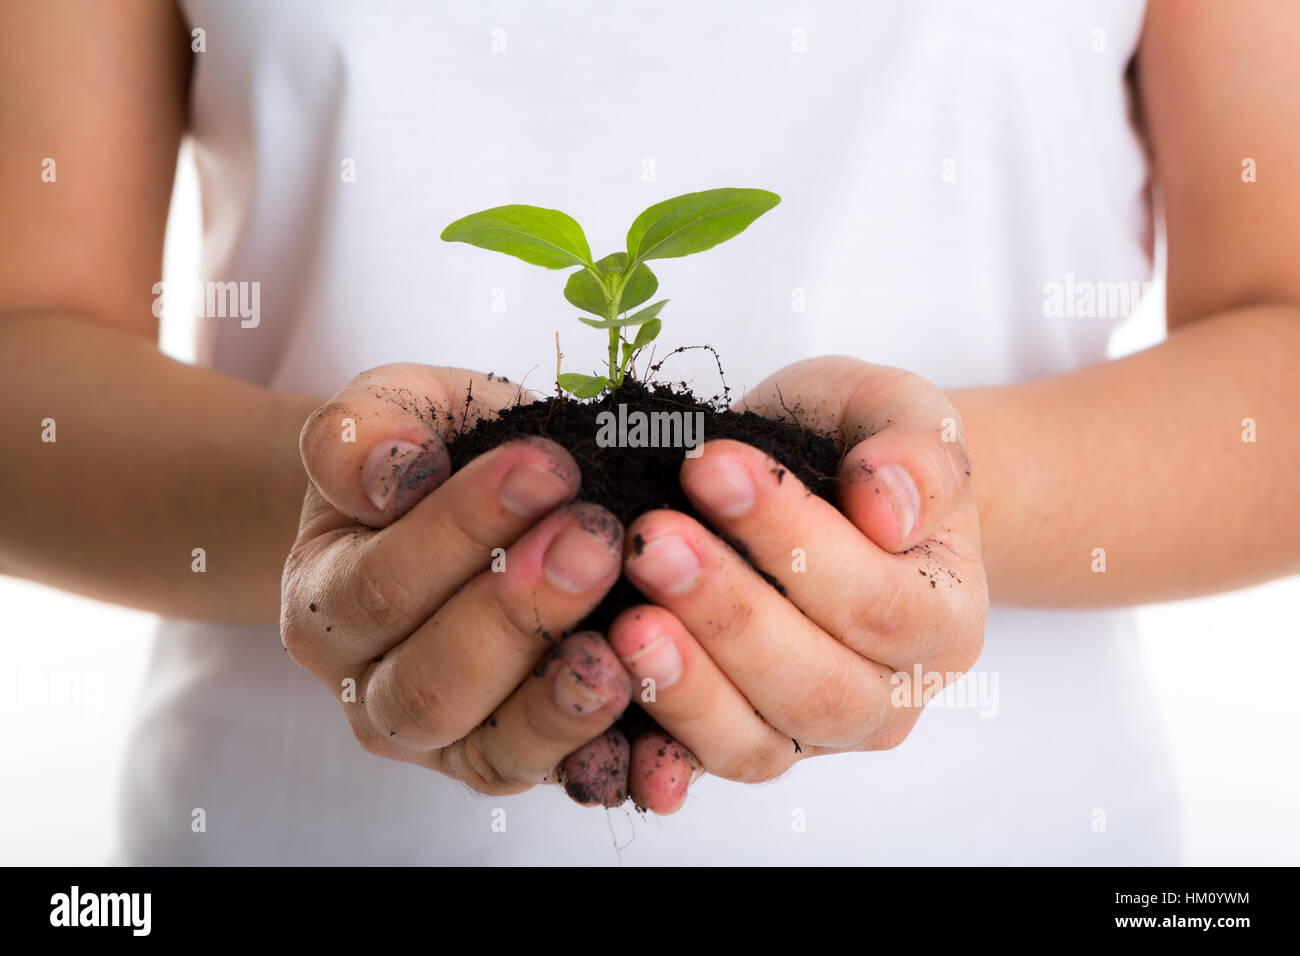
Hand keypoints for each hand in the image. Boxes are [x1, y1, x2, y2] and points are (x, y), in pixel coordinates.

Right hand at [280, 364, 634, 806]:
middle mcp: (373, 693)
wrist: (473, 496)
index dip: (462, 529)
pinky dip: (614, 761)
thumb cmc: (433, 454)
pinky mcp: (522, 762)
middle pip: (432, 683)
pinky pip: (566, 781)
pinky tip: (660, 729)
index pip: (382, 586)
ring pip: (495, 748)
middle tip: (595, 540)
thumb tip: (391, 471)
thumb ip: (364, 432)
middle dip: (520, 613)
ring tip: (627, 638)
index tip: (546, 467)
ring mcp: (448, 743)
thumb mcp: (389, 412)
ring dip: (564, 696)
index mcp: (325, 607)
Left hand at [609, 356, 987, 811]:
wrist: (817, 482)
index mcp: (943, 620)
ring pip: (756, 742)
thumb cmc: (856, 446)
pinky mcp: (743, 744)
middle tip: (651, 542)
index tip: (710, 467)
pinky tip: (604, 693)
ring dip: (685, 684)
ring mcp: (814, 735)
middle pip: (817, 687)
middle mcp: (889, 696)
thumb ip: (917, 453)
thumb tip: (887, 507)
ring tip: (623, 620)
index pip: (876, 601)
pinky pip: (698, 762)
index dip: (793, 541)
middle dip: (728, 615)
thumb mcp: (898, 413)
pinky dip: (650, 741)